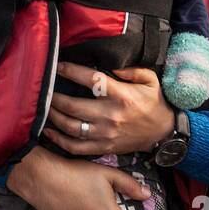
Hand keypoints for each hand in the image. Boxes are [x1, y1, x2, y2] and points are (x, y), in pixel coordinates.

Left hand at [44, 62, 175, 156]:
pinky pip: (75, 147)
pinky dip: (59, 140)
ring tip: (44, 106)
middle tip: (44, 89)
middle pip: (73, 106)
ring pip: (71, 127)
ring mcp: (105, 134)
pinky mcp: (103, 147)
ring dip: (53, 116)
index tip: (59, 66)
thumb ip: (132, 69)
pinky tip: (48, 131)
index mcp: (121, 95)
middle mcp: (110, 115)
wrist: (164, 134)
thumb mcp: (151, 80)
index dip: (72, 71)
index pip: (92, 80)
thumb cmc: (154, 104)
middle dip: (55, 97)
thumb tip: (111, 62)